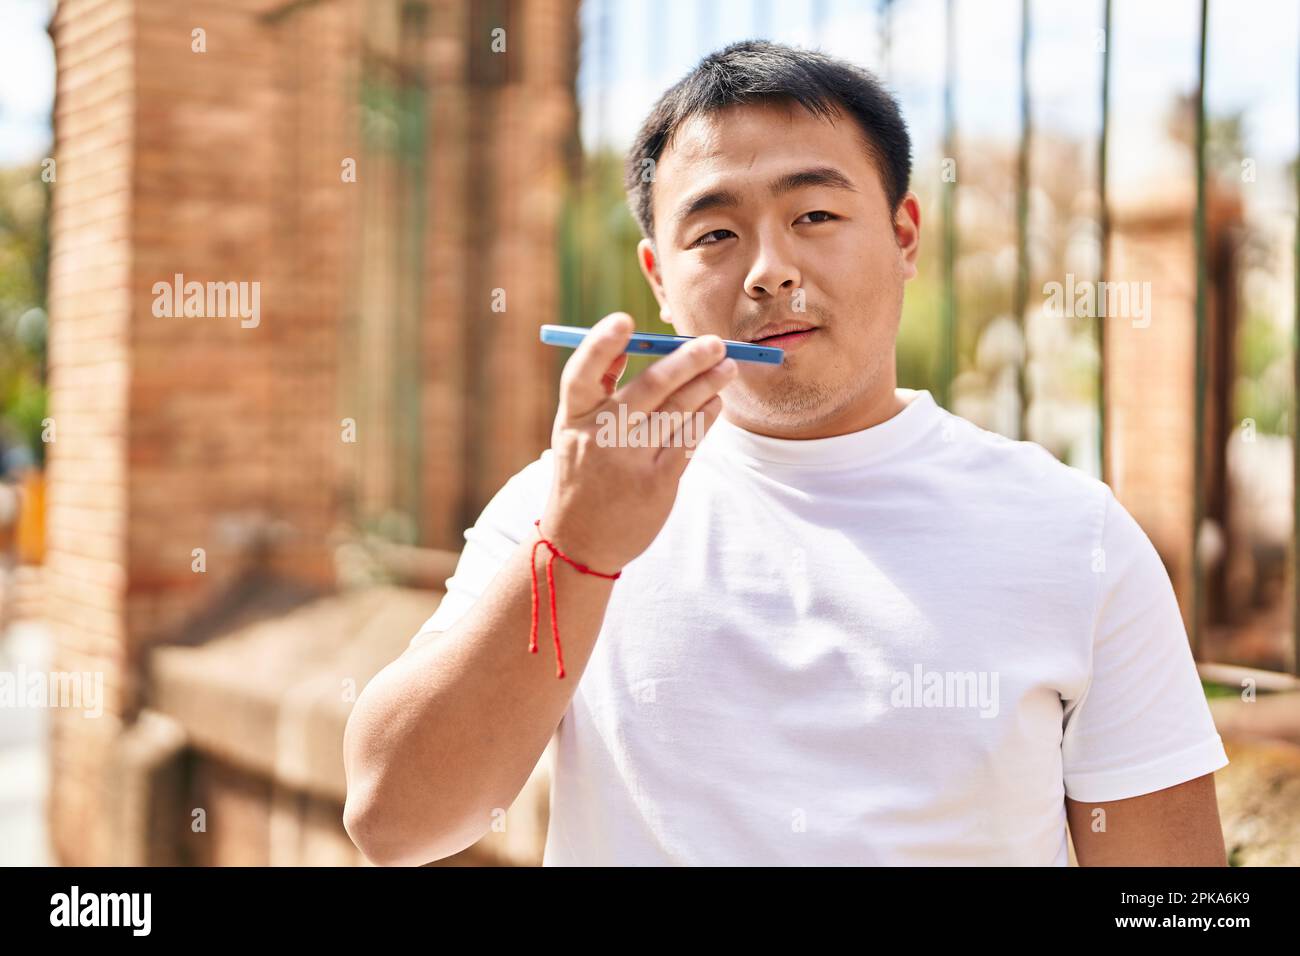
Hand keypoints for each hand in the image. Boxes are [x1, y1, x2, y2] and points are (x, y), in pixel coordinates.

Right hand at [540, 312, 736, 569]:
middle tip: (715, 343)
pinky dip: (705, 416)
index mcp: (574, 419)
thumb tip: (627, 344)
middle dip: (688, 361)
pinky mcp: (657, 483)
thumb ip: (597, 388)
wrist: (581, 542)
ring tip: (728, 367)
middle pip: (649, 388)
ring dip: (707, 385)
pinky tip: (716, 402)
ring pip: (678, 412)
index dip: (601, 346)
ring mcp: (629, 462)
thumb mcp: (574, 431)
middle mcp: (599, 438)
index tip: (625, 320)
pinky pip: (688, 440)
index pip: (581, 374)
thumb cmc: (582, 474)